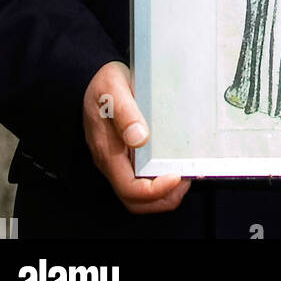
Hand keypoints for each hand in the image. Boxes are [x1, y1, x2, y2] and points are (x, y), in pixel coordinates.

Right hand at [82, 60, 190, 214]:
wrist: (94, 80)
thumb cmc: (104, 84)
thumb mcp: (113, 88)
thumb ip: (125, 112)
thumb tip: (139, 138)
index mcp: (107, 151)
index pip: (129, 188)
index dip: (155, 190)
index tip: (176, 176)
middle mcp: (111, 162)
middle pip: (135, 200)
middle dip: (163, 198)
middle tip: (186, 178)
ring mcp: (118, 161)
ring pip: (139, 195)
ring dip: (164, 193)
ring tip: (185, 174)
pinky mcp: (126, 156)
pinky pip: (141, 180)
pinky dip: (161, 182)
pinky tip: (175, 166)